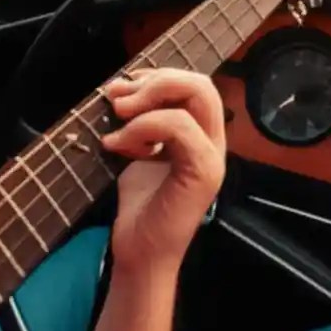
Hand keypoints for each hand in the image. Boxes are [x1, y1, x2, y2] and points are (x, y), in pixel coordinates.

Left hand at [100, 68, 226, 275]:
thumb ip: (140, 122)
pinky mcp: (202, 172)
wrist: (141, 254)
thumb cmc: (141, 207)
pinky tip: (118, 144)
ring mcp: (213, 156)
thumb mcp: (138, 152)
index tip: (123, 88)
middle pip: (201, 83)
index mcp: (202, 136)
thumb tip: (120, 91)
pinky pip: (179, 126)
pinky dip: (142, 126)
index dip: (158, 77)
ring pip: (197, 95)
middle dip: (156, 80)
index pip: (195, 85)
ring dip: (148, 99)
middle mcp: (214, 143)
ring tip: (117, 116)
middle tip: (119, 98)